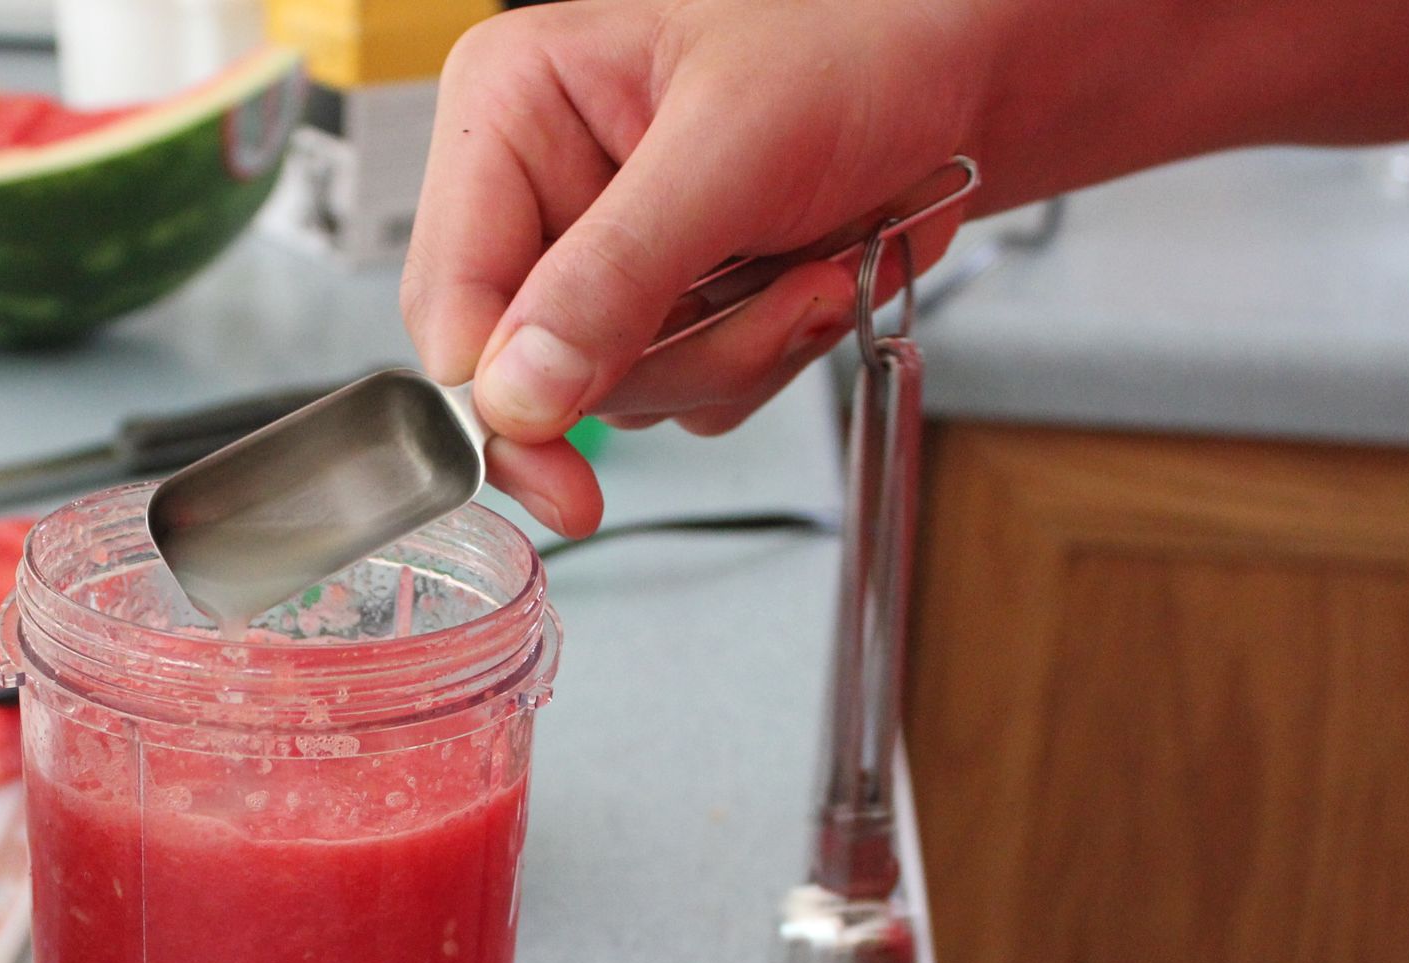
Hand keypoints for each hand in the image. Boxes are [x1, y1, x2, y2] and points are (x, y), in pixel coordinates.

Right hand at [399, 0, 987, 536]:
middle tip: (769, 300)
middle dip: (663, 358)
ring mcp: (598, 260)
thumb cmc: (856, 49)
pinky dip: (756, 364)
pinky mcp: (659, 310)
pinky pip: (677, 402)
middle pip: (527, 369)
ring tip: (808, 271)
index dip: (499, 394)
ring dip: (728, 358)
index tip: (558, 467)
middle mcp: (538, 188)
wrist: (959, 80)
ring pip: (611, 396)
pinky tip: (804, 286)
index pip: (449, 296)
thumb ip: (615, 274)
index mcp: (509, 110)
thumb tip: (516, 395)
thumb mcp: (731, 149)